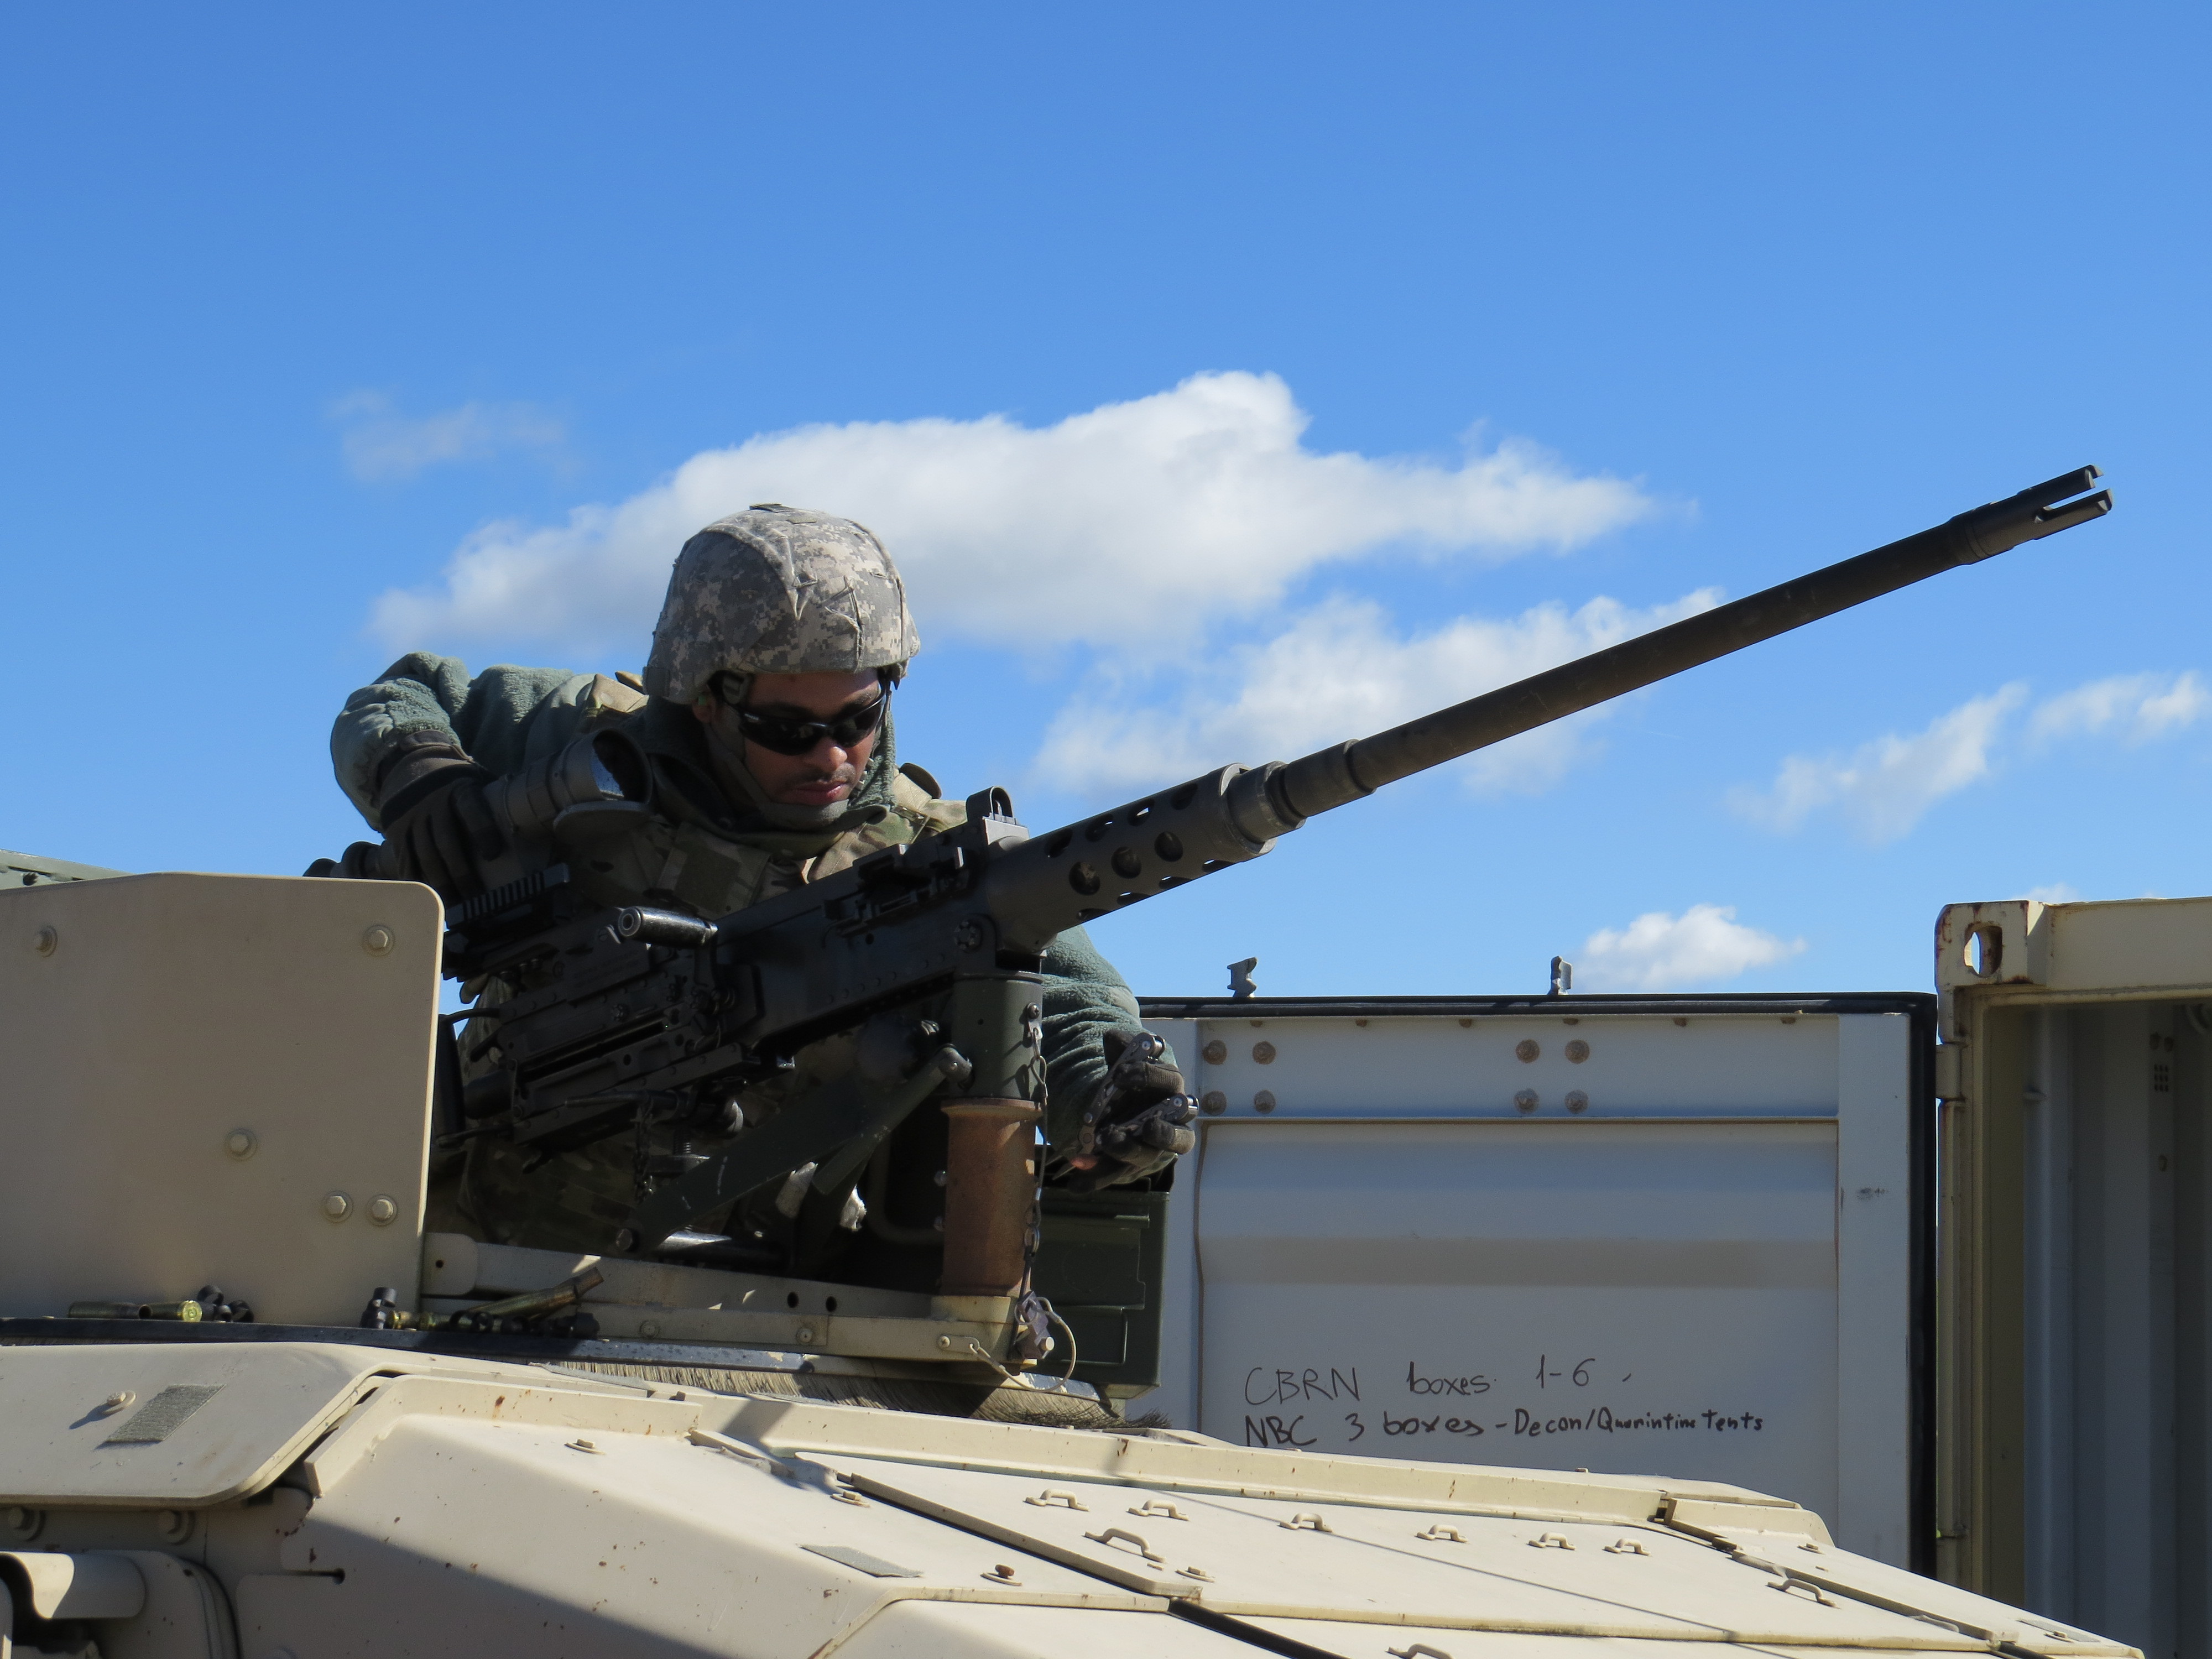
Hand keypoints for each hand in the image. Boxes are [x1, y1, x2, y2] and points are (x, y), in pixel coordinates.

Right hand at [375, 737, 505, 901]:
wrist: (412, 766)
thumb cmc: (457, 781)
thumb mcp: (477, 780)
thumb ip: (494, 800)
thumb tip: (531, 820)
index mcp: (461, 789)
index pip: (472, 810)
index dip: (482, 830)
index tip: (493, 854)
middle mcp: (434, 802)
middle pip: (447, 843)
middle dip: (462, 874)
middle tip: (476, 898)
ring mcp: (413, 816)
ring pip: (426, 855)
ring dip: (440, 883)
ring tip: (454, 905)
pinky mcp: (397, 828)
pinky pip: (405, 857)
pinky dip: (415, 877)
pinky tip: (427, 894)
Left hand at [1069, 1029, 1196, 1188]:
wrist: (1123, 1106)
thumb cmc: (1130, 1082)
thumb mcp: (1125, 1063)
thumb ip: (1121, 1049)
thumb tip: (1112, 1037)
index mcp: (1170, 1090)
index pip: (1170, 1082)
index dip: (1149, 1077)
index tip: (1120, 1073)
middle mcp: (1170, 1125)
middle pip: (1178, 1136)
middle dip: (1163, 1134)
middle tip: (1145, 1127)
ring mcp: (1152, 1150)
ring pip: (1149, 1158)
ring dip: (1128, 1152)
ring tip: (1106, 1143)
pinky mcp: (1130, 1166)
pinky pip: (1116, 1175)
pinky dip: (1095, 1179)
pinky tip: (1075, 1183)